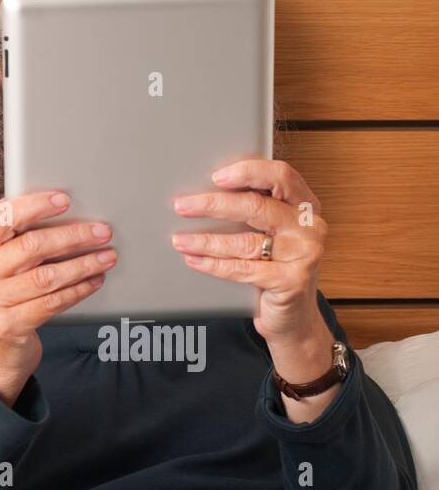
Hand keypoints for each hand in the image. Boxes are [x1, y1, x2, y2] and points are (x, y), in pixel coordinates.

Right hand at [0, 190, 115, 406]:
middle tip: (101, 231)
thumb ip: (15, 239)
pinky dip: (78, 290)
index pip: (1, 219)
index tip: (64, 199)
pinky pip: (52, 303)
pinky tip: (94, 280)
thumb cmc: (4, 295)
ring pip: (46, 276)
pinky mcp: (10, 326)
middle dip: (72, 236)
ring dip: (82, 264)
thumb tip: (58, 208)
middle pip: (29, 247)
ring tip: (106, 256)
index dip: (34, 206)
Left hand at [171, 158, 334, 394]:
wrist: (293, 317)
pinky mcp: (293, 281)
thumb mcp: (271, 233)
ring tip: (179, 239)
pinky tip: (193, 259)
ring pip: (245, 241)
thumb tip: (202, 192)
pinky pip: (243, 269)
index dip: (248, 171)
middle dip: (213, 205)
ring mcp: (305, 254)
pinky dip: (213, 264)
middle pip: (257, 206)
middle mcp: (310, 227)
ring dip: (205, 240)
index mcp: (305, 206)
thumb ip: (254, 210)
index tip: (216, 176)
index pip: (281, 175)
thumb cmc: (277, 267)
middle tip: (183, 206)